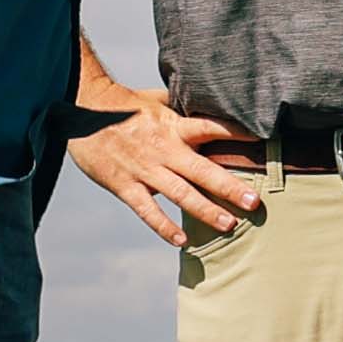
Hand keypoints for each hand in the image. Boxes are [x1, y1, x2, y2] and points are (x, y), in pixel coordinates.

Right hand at [69, 86, 260, 245]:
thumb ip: (182, 109)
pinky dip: (164, 226)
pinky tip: (182, 240)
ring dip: (206, 210)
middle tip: (254, 202)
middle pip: (203, 169)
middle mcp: (163, 148)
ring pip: (180, 194)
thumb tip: (211, 105)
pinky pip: (147, 210)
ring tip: (229, 225)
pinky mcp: (124, 185)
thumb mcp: (156, 101)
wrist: (80, 110)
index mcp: (172, 125)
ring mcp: (144, 169)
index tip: (262, 142)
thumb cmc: (123, 105)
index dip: (236, 134)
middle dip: (230, 187)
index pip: (210, 128)